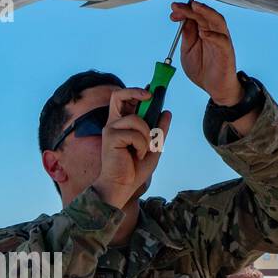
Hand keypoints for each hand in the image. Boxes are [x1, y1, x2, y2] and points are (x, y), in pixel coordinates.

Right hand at [93, 87, 171, 208]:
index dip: (137, 91)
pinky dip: (142, 145)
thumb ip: (159, 131)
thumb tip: (167, 112)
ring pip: (136, 119)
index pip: (124, 100)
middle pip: (118, 95)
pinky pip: (135, 134)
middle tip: (150, 96)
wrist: (122, 186)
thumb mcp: (154, 147)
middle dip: (135, 92)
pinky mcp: (111, 137)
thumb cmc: (134, 169)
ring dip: (147, 135)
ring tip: (143, 150)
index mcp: (122, 124)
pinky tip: (136, 155)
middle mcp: (113, 123)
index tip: (151, 91)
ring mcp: (111, 129)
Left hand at [170, 0, 241, 104]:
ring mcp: (221, 40)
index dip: (184, 11)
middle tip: (176, 7)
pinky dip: (214, 35)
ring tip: (194, 7)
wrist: (215, 87)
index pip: (195, 15)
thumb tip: (183, 20)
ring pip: (217, 21)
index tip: (173, 11)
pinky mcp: (227, 51)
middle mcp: (213, 32)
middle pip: (204, 15)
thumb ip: (187, 36)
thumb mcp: (188, 51)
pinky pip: (222, 40)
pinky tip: (204, 33)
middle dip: (190, 9)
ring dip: (206, 12)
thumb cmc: (202, 69)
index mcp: (203, 31)